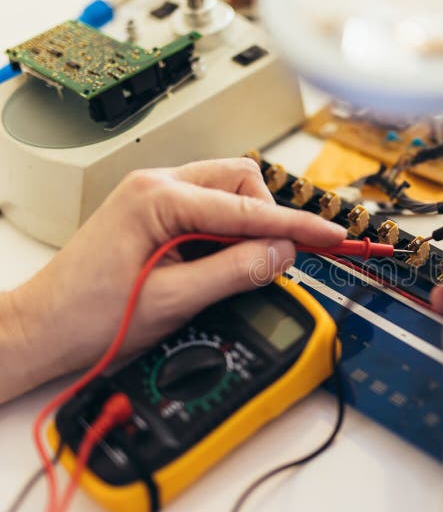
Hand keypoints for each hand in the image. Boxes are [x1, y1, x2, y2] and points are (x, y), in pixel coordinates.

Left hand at [0, 158, 345, 401]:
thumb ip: (234, 272)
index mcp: (158, 199)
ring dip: (246, 226)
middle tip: (277, 258)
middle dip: (267, 216)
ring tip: (241, 267)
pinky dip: (226, 234)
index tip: (330, 236)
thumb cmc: (90, 316)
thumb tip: (281, 253)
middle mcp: (157, 186)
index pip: (246, 208)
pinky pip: (209, 211)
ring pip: (227, 193)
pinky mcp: (156, 214)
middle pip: (240, 182)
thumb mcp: (174, 300)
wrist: (44, 329)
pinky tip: (218, 263)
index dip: (295, 225)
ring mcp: (156, 197)